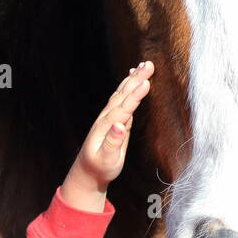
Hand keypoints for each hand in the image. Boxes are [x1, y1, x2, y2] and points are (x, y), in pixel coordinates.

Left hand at [61, 61, 153, 212]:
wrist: (88, 173)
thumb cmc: (99, 168)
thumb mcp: (106, 159)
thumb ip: (112, 143)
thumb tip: (119, 126)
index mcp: (106, 126)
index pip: (123, 108)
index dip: (135, 95)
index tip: (146, 82)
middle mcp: (107, 118)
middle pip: (123, 95)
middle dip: (136, 79)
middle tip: (149, 64)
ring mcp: (110, 117)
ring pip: (122, 94)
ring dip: (133, 79)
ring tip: (144, 66)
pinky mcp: (114, 120)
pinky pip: (123, 99)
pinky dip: (129, 87)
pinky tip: (133, 79)